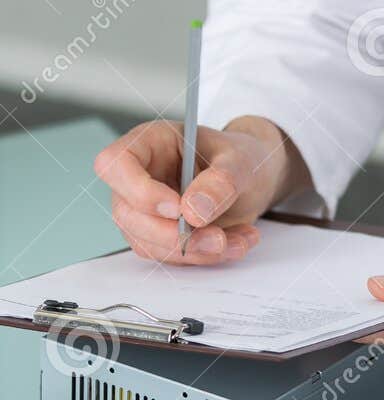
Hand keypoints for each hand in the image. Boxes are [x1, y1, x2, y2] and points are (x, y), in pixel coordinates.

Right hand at [93, 116, 304, 265]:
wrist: (253, 177)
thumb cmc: (240, 156)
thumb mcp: (241, 160)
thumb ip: (221, 180)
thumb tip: (193, 211)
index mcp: (150, 143)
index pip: (114, 164)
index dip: (138, 191)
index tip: (177, 207)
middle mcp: (140, 177)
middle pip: (127, 214)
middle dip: (172, 235)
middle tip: (217, 239)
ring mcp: (145, 209)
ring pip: (147, 243)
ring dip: (193, 251)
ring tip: (238, 241)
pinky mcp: (159, 234)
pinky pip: (170, 255)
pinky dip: (204, 256)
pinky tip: (237, 243)